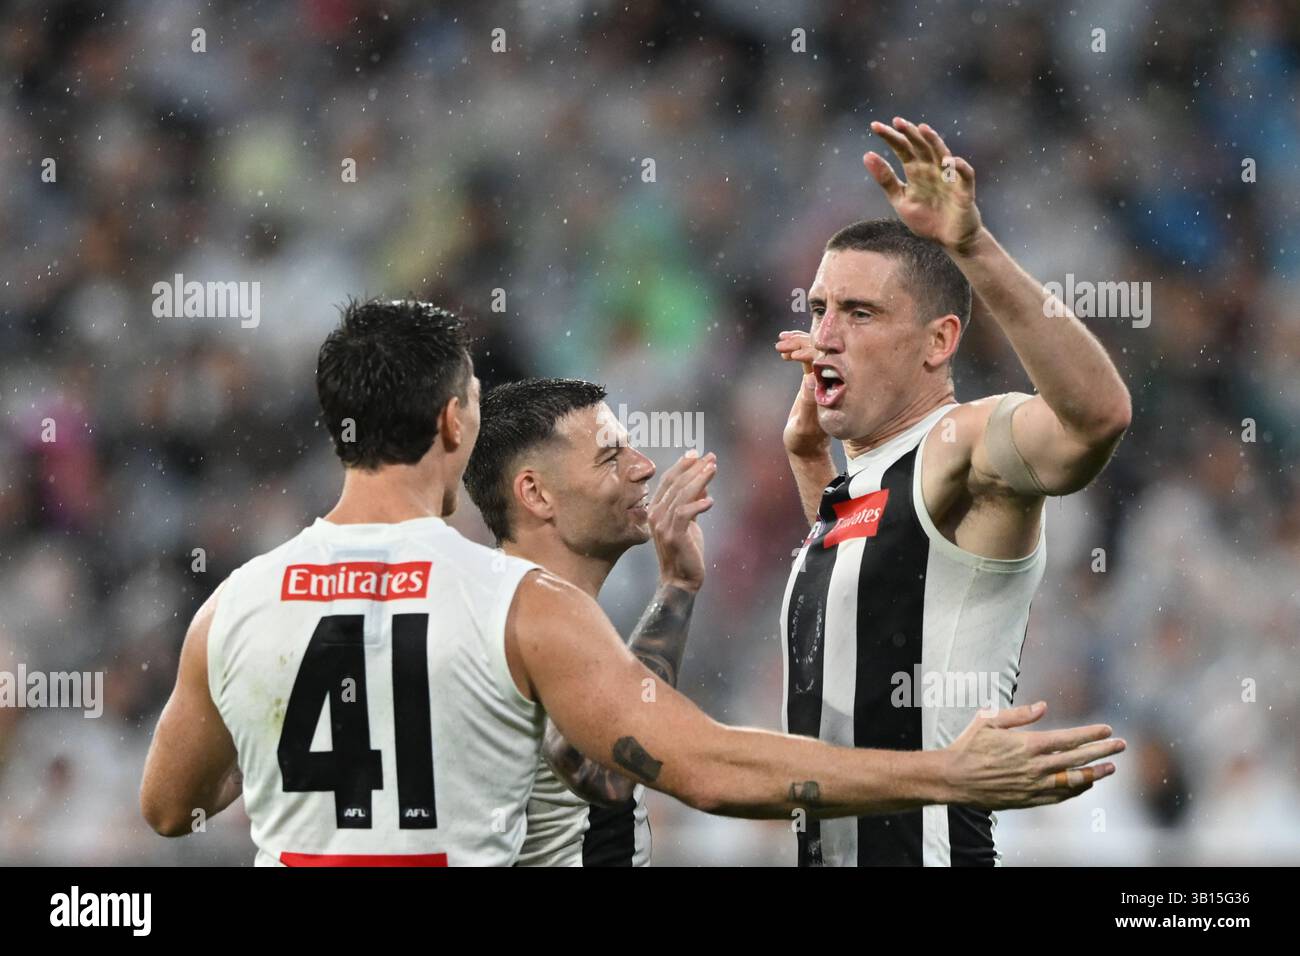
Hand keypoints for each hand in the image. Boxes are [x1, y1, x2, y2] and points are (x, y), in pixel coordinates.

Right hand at [649, 450, 715, 592]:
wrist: (681, 580)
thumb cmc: (686, 552)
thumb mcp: (690, 523)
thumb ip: (692, 504)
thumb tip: (703, 484)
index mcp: (656, 509)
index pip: (668, 481)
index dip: (682, 466)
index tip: (696, 454)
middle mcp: (656, 515)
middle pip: (675, 484)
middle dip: (694, 469)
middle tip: (710, 457)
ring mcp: (662, 525)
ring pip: (681, 496)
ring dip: (699, 480)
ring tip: (713, 470)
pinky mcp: (673, 536)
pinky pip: (685, 514)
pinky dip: (698, 505)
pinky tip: (710, 501)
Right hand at [775, 330, 829, 458]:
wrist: (806, 448)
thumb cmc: (804, 440)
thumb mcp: (804, 424)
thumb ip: (808, 403)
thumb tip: (811, 378)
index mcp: (831, 389)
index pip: (823, 360)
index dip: (807, 352)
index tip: (790, 354)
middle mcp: (830, 381)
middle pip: (819, 350)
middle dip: (800, 343)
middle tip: (780, 343)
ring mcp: (823, 380)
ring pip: (813, 352)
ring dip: (797, 343)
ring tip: (779, 342)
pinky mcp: (814, 382)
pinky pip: (807, 360)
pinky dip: (796, 351)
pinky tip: (782, 352)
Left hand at [865, 117, 983, 255]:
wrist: (949, 240)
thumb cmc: (926, 219)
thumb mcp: (900, 200)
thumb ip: (886, 180)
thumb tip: (867, 155)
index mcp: (916, 171)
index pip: (902, 148)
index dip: (890, 137)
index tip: (874, 126)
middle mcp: (932, 169)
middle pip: (920, 146)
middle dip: (909, 133)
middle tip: (896, 121)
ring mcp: (949, 177)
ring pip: (942, 153)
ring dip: (933, 141)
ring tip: (922, 129)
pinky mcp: (964, 190)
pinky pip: (965, 174)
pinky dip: (959, 167)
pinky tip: (948, 162)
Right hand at [943, 701, 1124, 809]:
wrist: (954, 778)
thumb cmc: (969, 746)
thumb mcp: (989, 720)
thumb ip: (1018, 714)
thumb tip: (1043, 706)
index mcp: (1027, 745)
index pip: (1068, 739)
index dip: (1090, 734)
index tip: (1107, 729)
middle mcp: (1035, 766)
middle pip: (1077, 759)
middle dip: (1102, 751)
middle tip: (1121, 746)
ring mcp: (1034, 785)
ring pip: (1073, 780)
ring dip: (1095, 773)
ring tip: (1111, 768)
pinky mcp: (1029, 799)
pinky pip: (1059, 795)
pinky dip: (1076, 789)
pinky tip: (1086, 784)